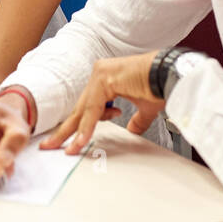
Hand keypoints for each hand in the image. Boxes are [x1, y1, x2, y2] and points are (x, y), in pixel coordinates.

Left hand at [41, 52, 163, 154]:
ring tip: (67, 149)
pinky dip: (87, 127)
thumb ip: (135, 119)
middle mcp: (100, 73)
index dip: (78, 126)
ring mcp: (101, 74)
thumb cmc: (160, 85)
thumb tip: (132, 129)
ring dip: (74, 132)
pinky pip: (92, 109)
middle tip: (50, 145)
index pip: (87, 106)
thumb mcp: (144, 108)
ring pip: (84, 110)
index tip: (69, 141)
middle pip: (80, 108)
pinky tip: (80, 141)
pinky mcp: (105, 78)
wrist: (172, 74)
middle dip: (65, 130)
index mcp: (107, 78)